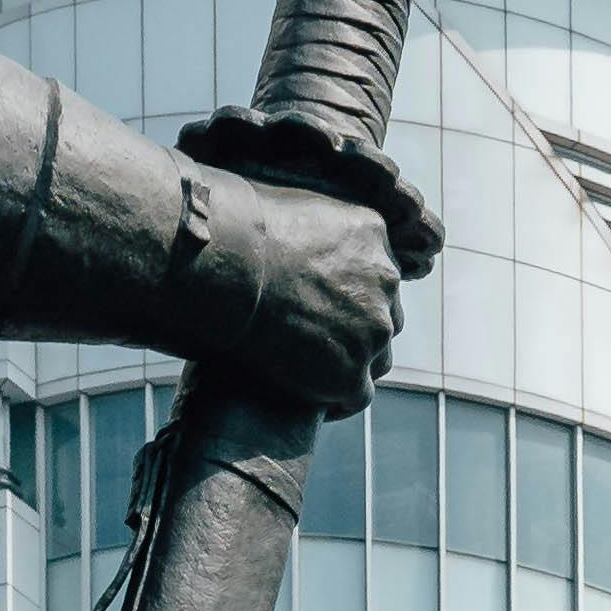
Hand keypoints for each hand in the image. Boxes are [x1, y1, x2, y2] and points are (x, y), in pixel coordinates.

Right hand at [180, 171, 402, 422]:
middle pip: (383, 314)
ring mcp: (373, 328)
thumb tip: (283, 241)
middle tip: (320, 344)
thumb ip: (304, 228)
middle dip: (358, 328)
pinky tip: (315, 401)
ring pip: (376, 356)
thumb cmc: (233, 234)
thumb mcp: (285, 209)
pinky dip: (338, 400)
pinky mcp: (351, 372)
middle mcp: (384, 279)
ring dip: (352, 365)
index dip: (350, 294)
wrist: (226, 268)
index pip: (375, 272)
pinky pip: (356, 396)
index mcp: (371, 233)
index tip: (324, 307)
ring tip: (317, 376)